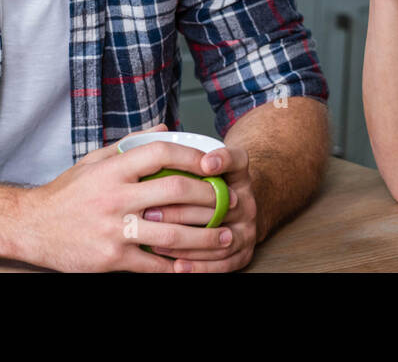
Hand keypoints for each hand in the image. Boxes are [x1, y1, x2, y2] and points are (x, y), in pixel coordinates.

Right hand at [18, 125, 237, 271]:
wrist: (30, 227)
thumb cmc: (66, 193)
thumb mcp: (94, 161)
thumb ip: (131, 144)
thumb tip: (167, 127)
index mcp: (112, 169)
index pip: (161, 152)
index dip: (192, 155)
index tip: (214, 163)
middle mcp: (115, 197)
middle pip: (175, 191)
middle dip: (210, 197)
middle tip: (230, 201)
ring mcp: (113, 230)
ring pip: (172, 233)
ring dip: (206, 237)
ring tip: (227, 237)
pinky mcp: (111, 259)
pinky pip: (154, 264)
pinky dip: (179, 266)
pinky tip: (196, 264)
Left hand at [140, 142, 257, 272]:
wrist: (240, 212)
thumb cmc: (208, 187)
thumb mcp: (204, 164)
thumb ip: (183, 150)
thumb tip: (158, 130)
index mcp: (237, 173)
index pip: (236, 160)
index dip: (223, 160)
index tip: (205, 163)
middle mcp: (246, 199)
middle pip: (218, 204)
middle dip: (181, 210)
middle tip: (149, 213)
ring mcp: (248, 227)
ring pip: (218, 237)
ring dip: (184, 241)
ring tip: (154, 242)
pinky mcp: (244, 252)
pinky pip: (223, 263)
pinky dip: (199, 266)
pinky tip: (177, 266)